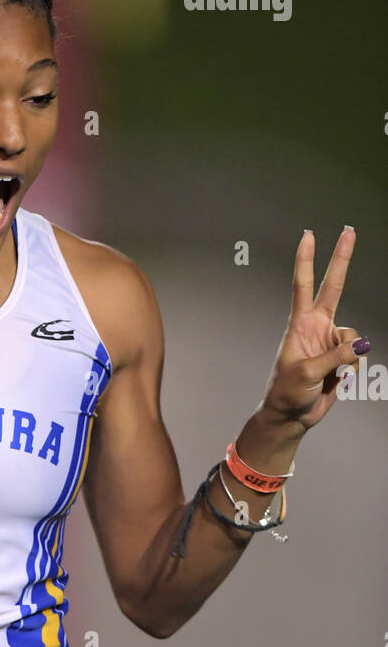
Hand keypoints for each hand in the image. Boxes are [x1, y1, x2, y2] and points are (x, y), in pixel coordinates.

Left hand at [259, 227, 369, 431]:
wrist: (292, 416)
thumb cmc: (287, 392)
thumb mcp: (307, 373)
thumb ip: (335, 356)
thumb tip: (360, 344)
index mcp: (300, 324)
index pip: (303, 285)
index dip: (306, 260)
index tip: (309, 235)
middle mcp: (316, 326)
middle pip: (333, 286)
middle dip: (341, 259)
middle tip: (349, 231)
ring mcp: (330, 340)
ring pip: (353, 335)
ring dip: (347, 355)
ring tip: (331, 373)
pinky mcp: (341, 356)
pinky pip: (356, 354)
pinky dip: (351, 368)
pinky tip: (337, 379)